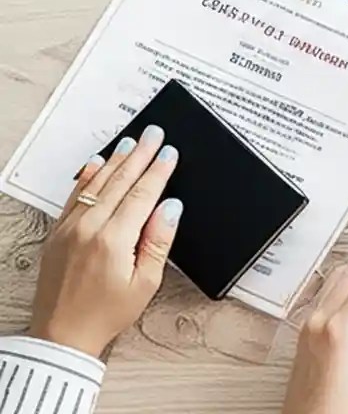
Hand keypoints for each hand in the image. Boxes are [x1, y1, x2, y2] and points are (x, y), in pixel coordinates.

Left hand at [29, 125, 182, 358]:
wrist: (61, 334)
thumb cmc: (106, 313)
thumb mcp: (146, 283)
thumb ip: (158, 241)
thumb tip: (170, 208)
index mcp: (114, 240)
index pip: (143, 194)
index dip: (159, 171)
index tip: (170, 152)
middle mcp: (89, 228)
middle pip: (120, 182)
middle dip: (140, 155)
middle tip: (153, 134)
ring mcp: (69, 228)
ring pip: (96, 184)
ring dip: (115, 161)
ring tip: (130, 142)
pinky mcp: (57, 233)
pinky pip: (74, 196)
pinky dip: (86, 176)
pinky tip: (95, 163)